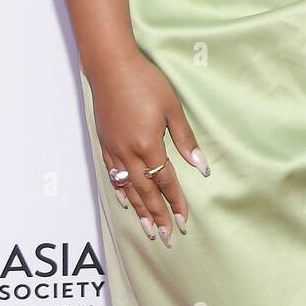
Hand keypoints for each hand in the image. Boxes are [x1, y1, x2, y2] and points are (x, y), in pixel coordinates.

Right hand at [89, 47, 207, 244]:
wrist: (111, 67)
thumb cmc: (146, 83)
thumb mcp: (172, 108)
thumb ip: (185, 139)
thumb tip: (200, 166)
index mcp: (148, 145)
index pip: (165, 182)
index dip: (175, 202)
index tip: (184, 221)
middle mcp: (128, 153)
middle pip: (145, 192)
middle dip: (157, 216)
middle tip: (166, 237)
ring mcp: (114, 150)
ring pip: (127, 188)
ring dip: (140, 210)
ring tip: (148, 230)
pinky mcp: (105, 143)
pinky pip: (113, 175)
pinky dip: (120, 191)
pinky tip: (126, 201)